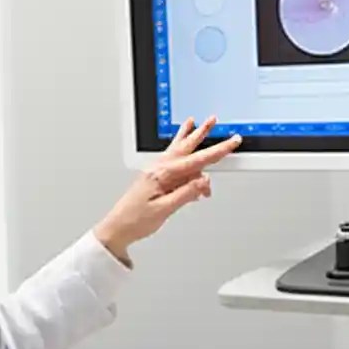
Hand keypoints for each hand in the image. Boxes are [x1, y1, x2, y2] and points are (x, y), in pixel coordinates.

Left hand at [93, 116, 241, 263]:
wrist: (118, 227)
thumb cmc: (135, 219)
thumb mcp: (164, 209)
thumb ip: (186, 193)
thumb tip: (204, 181)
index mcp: (162, 174)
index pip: (196, 161)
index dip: (217, 151)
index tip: (231, 143)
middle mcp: (158, 169)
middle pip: (185, 147)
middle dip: (201, 133)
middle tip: (213, 120)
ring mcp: (156, 172)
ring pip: (177, 150)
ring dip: (188, 137)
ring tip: (195, 123)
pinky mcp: (155, 178)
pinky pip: (172, 160)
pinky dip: (181, 152)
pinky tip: (182, 147)